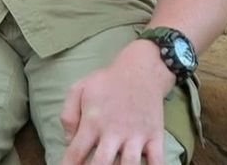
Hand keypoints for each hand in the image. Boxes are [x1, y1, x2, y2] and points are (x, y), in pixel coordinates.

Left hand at [59, 40, 174, 164]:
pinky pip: (158, 161)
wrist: (141, 70)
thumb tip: (69, 140)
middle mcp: (114, 132)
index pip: (77, 151)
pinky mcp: (155, 136)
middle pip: (102, 163)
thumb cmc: (107, 81)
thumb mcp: (79, 89)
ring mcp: (136, 136)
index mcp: (93, 121)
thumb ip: (69, 115)